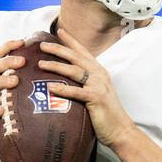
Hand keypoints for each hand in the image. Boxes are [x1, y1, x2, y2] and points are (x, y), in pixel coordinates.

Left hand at [38, 26, 131, 149]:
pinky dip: (63, 88)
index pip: (83, 52)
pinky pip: (76, 91)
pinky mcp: (96, 98)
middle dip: (58, 49)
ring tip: (41, 64)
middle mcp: (99, 75)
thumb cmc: (105, 115)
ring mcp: (98, 85)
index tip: (59, 31)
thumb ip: (84, 85)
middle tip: (42, 46)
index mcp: (99, 72)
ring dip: (56, 66)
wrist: (120, 130)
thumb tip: (67, 82)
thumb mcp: (95, 94)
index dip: (71, 41)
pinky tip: (50, 87)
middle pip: (76, 57)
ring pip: (74, 70)